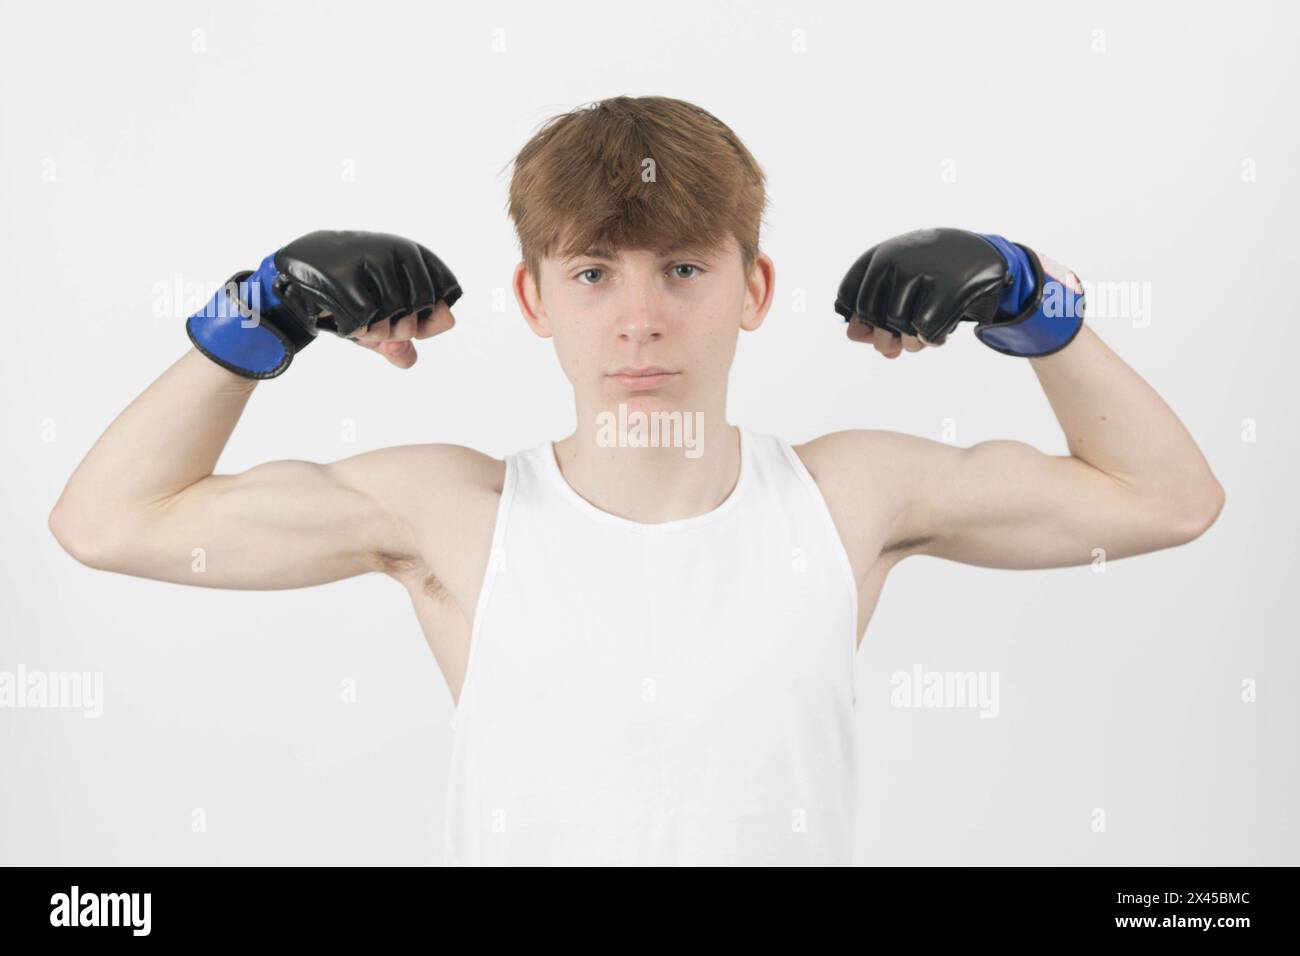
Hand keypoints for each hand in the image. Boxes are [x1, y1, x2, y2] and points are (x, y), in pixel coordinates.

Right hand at [187, 229, 462, 378]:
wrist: (297, 277)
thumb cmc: (350, 295)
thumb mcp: (387, 316)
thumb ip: (419, 327)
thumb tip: (449, 322)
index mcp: (415, 254)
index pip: (445, 292)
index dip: (427, 317)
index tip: (407, 320)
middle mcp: (398, 249)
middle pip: (419, 308)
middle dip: (398, 329)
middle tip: (375, 326)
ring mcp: (370, 259)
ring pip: (392, 316)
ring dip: (374, 331)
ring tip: (358, 322)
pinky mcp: (344, 273)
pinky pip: (364, 319)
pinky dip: (353, 329)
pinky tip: (339, 320)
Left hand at [832, 227, 1084, 358]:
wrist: (985, 257)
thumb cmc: (934, 277)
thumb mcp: (900, 286)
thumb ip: (872, 311)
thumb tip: (854, 335)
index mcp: (878, 255)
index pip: (848, 298)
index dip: (859, 322)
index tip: (875, 330)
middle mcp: (894, 257)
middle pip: (870, 316)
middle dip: (884, 337)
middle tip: (898, 344)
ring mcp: (921, 270)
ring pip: (897, 324)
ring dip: (909, 342)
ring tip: (919, 339)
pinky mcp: (949, 286)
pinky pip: (925, 332)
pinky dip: (932, 340)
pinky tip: (941, 334)